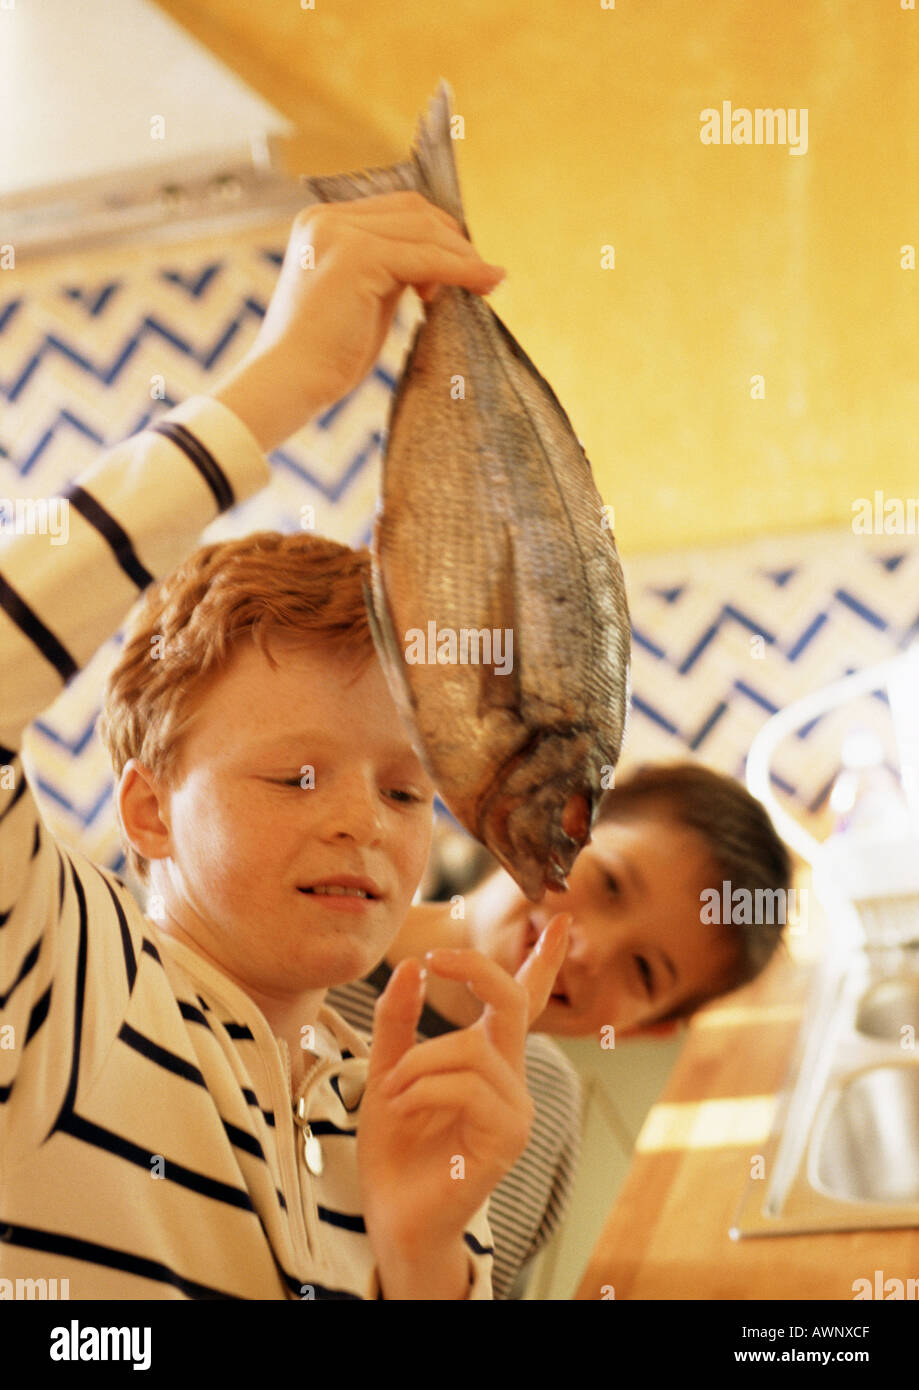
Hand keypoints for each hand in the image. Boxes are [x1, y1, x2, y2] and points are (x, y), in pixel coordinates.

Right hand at [212, 191, 504, 451]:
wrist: (288, 383)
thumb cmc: (323, 356)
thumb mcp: (361, 299)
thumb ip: (390, 273)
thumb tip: (438, 270)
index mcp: (322, 223)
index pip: (396, 209)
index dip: (436, 234)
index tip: (461, 268)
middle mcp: (327, 219)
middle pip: (413, 211)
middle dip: (454, 241)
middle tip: (481, 276)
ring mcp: (339, 233)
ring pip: (424, 231)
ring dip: (463, 256)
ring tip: (488, 284)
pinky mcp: (357, 255)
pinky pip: (426, 258)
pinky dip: (461, 270)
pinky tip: (485, 283)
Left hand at [358, 912, 570, 1298]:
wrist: (392, 1213)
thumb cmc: (396, 1147)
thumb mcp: (387, 1070)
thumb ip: (397, 1021)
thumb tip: (411, 964)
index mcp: (487, 1057)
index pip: (525, 999)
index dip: (545, 959)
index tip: (562, 917)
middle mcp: (510, 1077)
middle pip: (513, 1001)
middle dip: (475, 971)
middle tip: (433, 959)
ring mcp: (515, 1108)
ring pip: (472, 1049)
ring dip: (418, 1062)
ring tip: (392, 1092)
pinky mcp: (508, 1139)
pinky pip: (468, 1088)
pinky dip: (425, 1090)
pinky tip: (404, 1109)